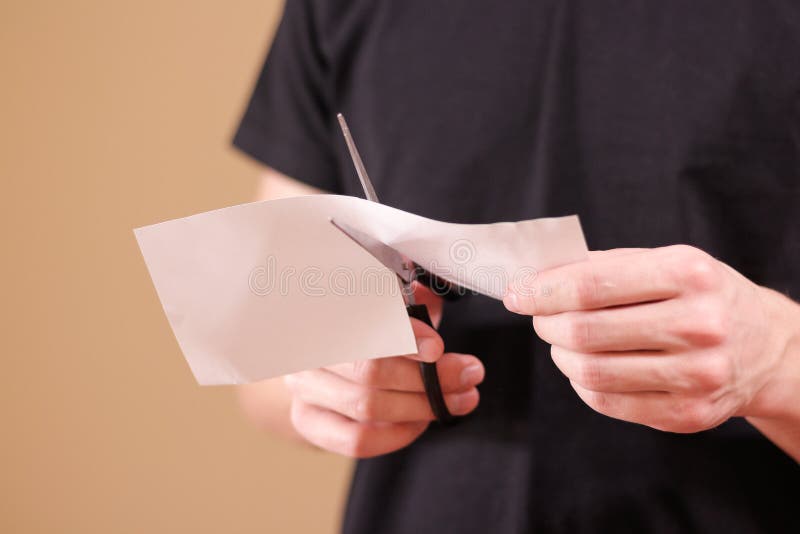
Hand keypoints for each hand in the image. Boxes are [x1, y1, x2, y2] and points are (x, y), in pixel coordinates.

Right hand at [284, 284, 483, 457]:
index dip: (402, 336)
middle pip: (368, 370)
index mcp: (324, 309)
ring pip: (366, 406)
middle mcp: (308, 347)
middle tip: (468, 375)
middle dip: (428, 377)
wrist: (329, 358)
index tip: (437, 348)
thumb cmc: (368, 324)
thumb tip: (432, 298)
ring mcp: (304, 388)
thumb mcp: (391, 298)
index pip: (363, 322)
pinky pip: (357, 439)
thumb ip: (410, 295)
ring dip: (421, 406)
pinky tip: (421, 421)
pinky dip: (397, 434)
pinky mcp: (310, 422)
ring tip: (458, 400)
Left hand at [503, 246, 798, 432]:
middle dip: (546, 322)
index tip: (516, 293)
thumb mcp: (666, 261)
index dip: (542, 290)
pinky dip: (581, 383)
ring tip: (562, 340)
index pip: (592, 285)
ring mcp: (697, 375)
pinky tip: (586, 366)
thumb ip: (603, 266)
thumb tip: (536, 275)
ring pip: (591, 371)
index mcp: (689, 274)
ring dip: (560, 354)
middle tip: (537, 316)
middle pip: (586, 331)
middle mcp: (699, 324)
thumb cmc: (702, 296)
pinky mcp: (688, 414)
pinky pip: (607, 402)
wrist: (765, 348)